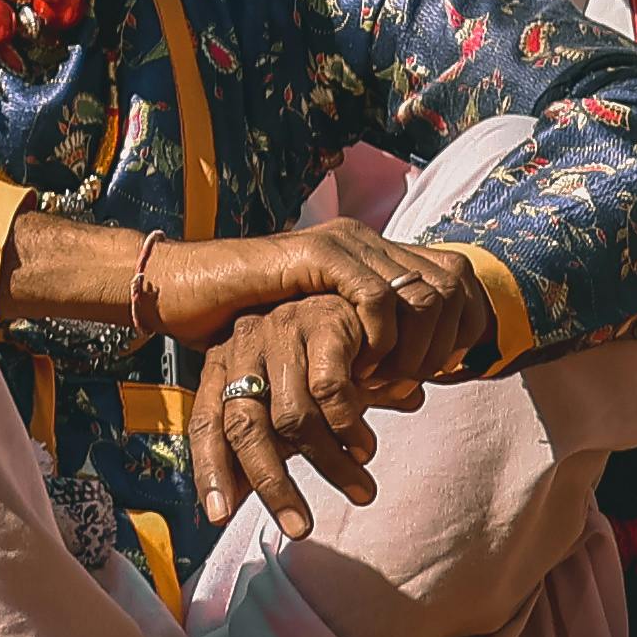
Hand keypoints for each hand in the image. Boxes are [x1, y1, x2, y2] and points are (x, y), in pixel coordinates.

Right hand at [141, 216, 479, 378]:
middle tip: (411, 388)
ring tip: (390, 384)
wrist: (181, 291)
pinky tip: (365, 369)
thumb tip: (418, 395)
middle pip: (450, 289)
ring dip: (415, 349)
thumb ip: (368, 361)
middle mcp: (365, 241)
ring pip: (422, 295)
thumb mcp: (319, 344)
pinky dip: (383, 339)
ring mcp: (343, 241)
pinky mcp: (317, 253)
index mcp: (371, 257)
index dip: (455, 338)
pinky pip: (378, 295)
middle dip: (442, 348)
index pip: (454, 286)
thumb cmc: (244, 327)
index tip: (426, 382)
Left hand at [188, 296, 414, 539]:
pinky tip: (366, 447)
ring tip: (360, 490)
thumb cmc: (322, 364)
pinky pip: (330, 392)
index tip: (218, 517)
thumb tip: (229, 504)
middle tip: (301, 526)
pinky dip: (350, 428)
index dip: (210, 471)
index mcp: (224, 362)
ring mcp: (282, 329)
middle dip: (273, 484)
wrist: (371, 306)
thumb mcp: (287, 405)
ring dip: (330, 464)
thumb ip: (262, 446)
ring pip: (294, 417)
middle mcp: (244, 342)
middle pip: (245, 426)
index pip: (207, 422)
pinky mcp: (323, 323)